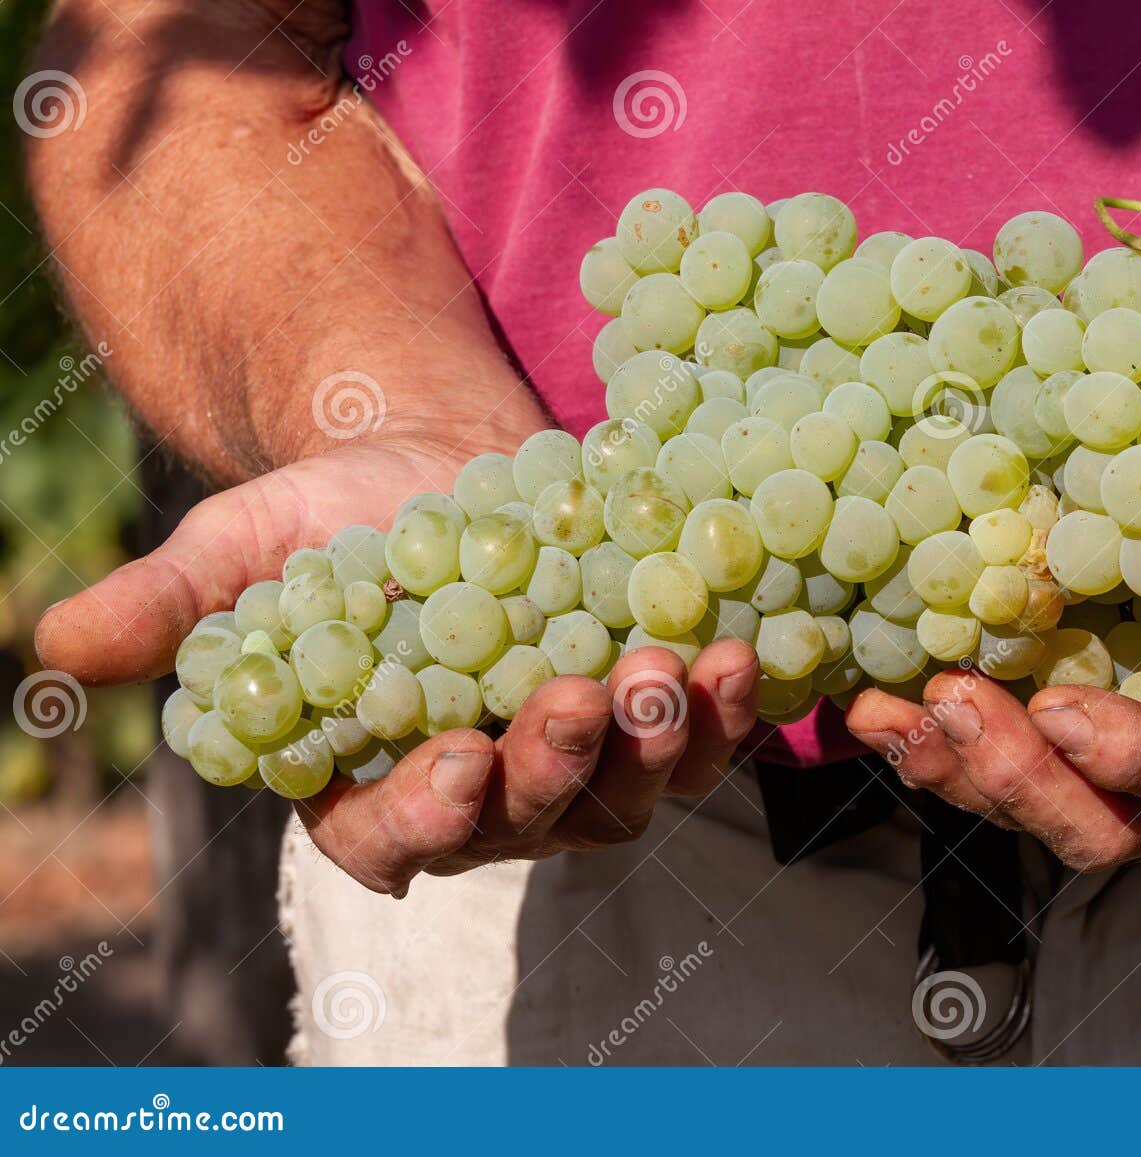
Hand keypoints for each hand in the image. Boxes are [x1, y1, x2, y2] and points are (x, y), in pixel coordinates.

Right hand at [37, 439, 760, 895]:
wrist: (454, 463)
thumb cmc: (342, 514)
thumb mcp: (252, 546)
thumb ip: (179, 603)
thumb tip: (58, 645)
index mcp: (378, 785)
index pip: (396, 843)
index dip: (428, 818)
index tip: (453, 760)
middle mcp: (489, 797)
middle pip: (531, 825)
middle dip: (557, 771)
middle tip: (576, 701)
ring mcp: (582, 765)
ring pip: (627, 795)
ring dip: (654, 745)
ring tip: (671, 670)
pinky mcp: (649, 711)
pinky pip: (696, 736)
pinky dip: (722, 706)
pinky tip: (736, 650)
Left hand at [846, 412, 1140, 870]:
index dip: (1139, 758)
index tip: (1061, 708)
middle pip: (1107, 820)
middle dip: (1021, 777)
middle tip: (949, 703)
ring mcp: (1140, 743)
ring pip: (1041, 798)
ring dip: (958, 767)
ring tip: (881, 712)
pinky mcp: (1090, 704)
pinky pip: (1011, 745)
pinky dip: (943, 730)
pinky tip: (877, 696)